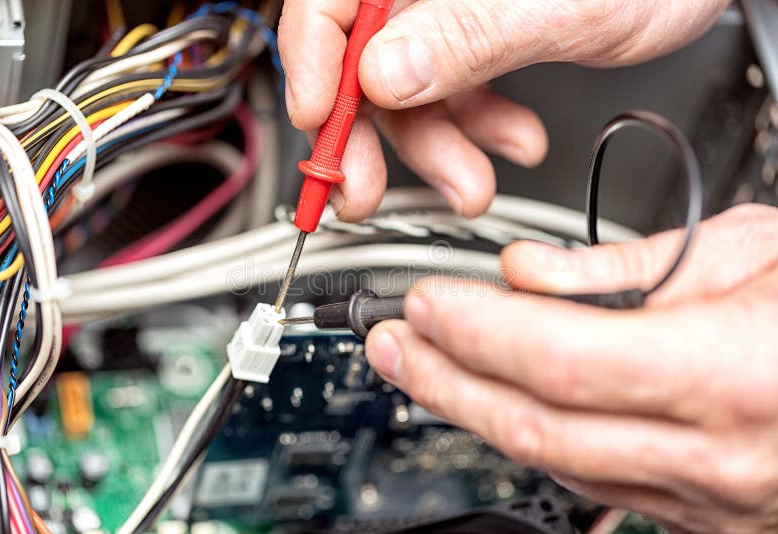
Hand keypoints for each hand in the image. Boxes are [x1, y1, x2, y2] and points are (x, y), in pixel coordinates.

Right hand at [278, 0, 728, 220]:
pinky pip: (450, 94)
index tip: (322, 128)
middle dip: (368, 135)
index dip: (311, 67)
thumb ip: (463, 35)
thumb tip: (382, 74)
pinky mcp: (473, 41)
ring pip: (406, 91)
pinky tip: (509, 144)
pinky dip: (474, 132)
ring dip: (435, 149)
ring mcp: (444, 12)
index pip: (327, 4)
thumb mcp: (553, 3)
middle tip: (366, 192)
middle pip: (356, 59)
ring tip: (470, 184)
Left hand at [365, 203, 777, 532]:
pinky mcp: (704, 510)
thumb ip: (621, 265)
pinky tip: (496, 403)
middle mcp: (716, 451)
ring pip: (556, 460)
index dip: (476, 332)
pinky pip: (594, 477)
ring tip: (423, 368)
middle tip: (390, 343)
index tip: (424, 302)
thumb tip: (525, 271)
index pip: (559, 360)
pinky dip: (532, 436)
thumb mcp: (744, 246)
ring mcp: (709, 495)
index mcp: (732, 371)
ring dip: (475, 410)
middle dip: (445, 381)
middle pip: (537, 424)